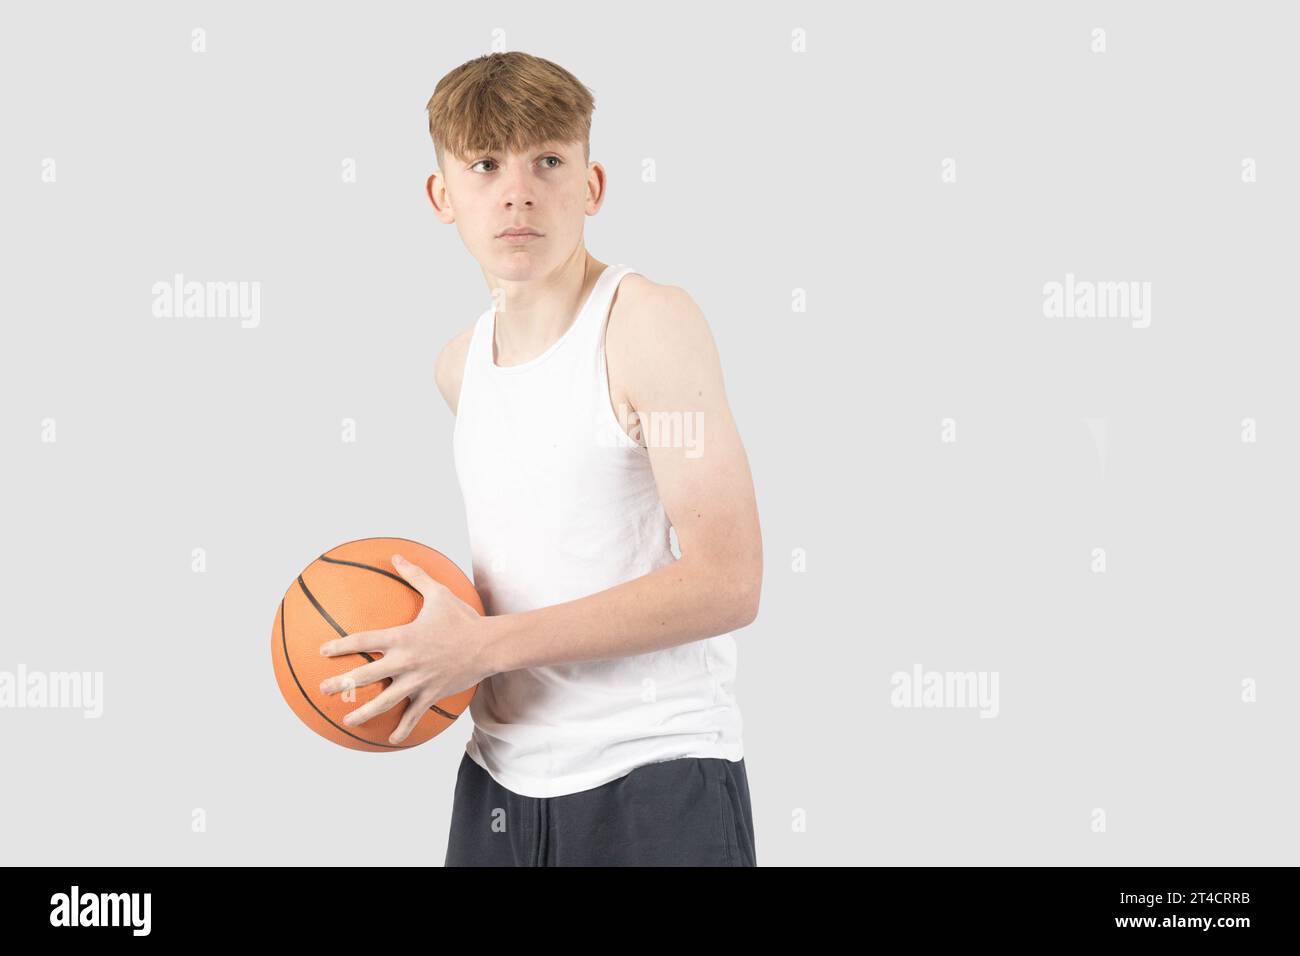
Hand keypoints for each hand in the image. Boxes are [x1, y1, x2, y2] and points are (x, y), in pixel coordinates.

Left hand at [317, 553, 492, 743]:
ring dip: (363, 712)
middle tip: (323, 689)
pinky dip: (402, 729)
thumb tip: (396, 556)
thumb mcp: (439, 593)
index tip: (323, 651)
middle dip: (341, 683)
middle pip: (366, 676)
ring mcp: (418, 681)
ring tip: (346, 720)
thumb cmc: (462, 618)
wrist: (488, 645)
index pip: (364, 642)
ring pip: (385, 701)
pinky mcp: (431, 694)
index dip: (341, 646)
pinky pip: (413, 715)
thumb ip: (415, 575)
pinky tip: (390, 739)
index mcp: (403, 637)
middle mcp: (406, 661)